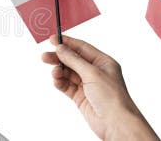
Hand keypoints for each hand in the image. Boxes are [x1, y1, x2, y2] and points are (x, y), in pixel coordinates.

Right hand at [41, 35, 157, 140]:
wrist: (115, 122)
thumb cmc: (112, 97)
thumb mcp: (92, 73)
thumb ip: (74, 60)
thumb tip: (61, 48)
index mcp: (103, 62)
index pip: (82, 48)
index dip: (67, 43)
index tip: (53, 39)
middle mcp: (95, 72)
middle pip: (72, 60)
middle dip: (59, 58)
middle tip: (45, 57)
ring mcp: (87, 85)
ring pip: (68, 73)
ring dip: (59, 72)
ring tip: (54, 73)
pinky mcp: (81, 96)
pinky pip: (66, 86)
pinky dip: (60, 83)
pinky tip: (57, 81)